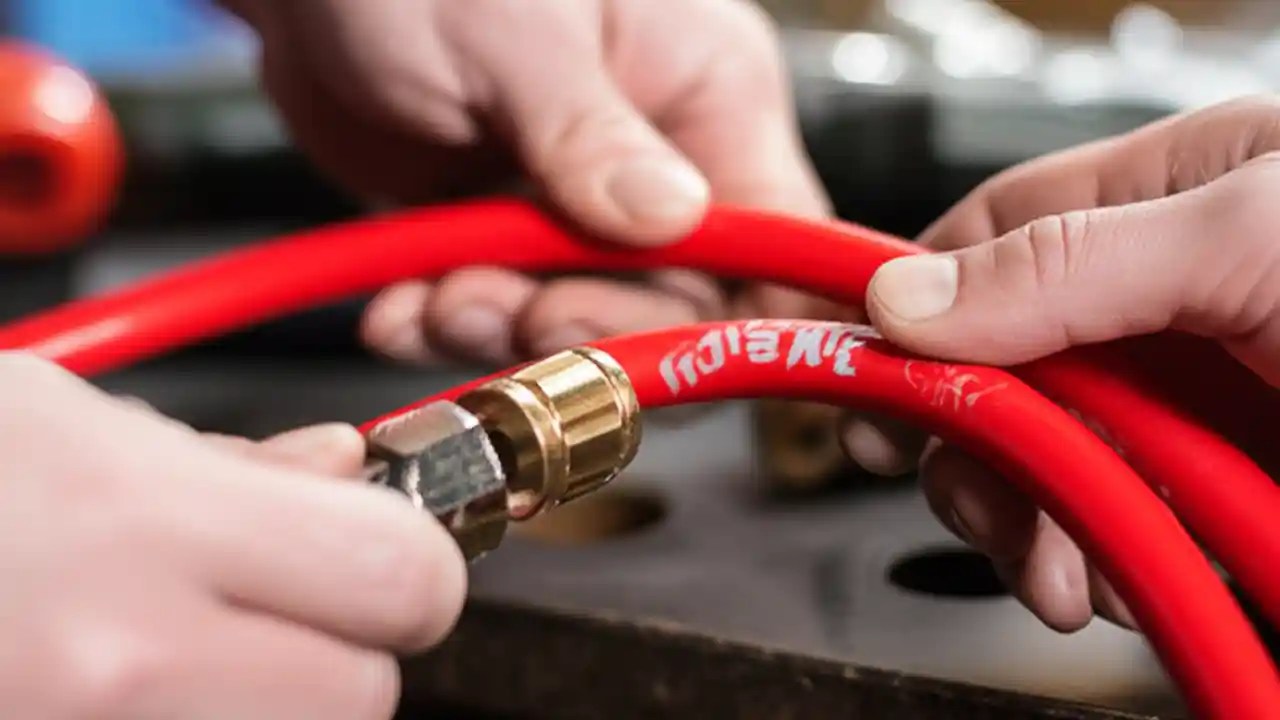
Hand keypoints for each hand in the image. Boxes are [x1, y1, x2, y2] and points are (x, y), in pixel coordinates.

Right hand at [0, 354, 464, 718]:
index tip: (397, 550)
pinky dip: (203, 715)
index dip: (418, 564)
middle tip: (297, 606)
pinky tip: (151, 673)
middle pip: (361, 695)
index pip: (401, 577)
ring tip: (206, 640)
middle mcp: (120, 658)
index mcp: (137, 520)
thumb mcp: (59, 416)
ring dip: (280, 697)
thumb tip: (341, 469)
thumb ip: (226, 456)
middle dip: (352, 647)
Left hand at [223, 0, 830, 364]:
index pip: (778, 239)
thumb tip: (668, 218)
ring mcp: (575, 205)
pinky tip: (401, 307)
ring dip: (504, 332)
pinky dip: (446, 326)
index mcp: (708, 94)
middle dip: (592, 326)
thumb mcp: (518, 35)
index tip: (685, 360)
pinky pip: (495, 313)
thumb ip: (590, 133)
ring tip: (437, 299)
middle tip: (515, 312)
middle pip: (677, 304)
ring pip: (580, 322)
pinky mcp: (500, 236)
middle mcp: (658, 159)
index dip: (751, 317)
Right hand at [845, 97, 1279, 631]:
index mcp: (1173, 200)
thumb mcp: (1254, 238)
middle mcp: (1165, 303)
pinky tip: (1131, 583)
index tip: (870, 382)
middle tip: (997, 508)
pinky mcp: (1212, 497)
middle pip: (996, 368)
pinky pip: (1113, 533)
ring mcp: (1189, 408)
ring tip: (1079, 571)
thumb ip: (1066, 263)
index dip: (912, 307)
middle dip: (981, 450)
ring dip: (1039, 527)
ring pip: (1046, 465)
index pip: (986, 237)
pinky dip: (1102, 570)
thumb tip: (905, 297)